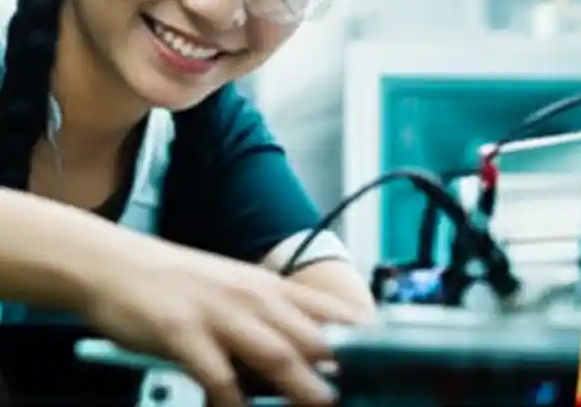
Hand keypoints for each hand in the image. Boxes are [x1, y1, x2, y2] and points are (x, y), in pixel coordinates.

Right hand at [82, 239, 358, 406]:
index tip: (387, 359)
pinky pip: (217, 376)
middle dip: (339, 367)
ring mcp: (220, 316)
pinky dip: (232, 401)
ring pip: (276, 354)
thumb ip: (275, 319)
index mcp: (270, 287)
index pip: (329, 310)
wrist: (115, 265)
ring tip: (323, 404)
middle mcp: (253, 298)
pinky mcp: (183, 335)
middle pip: (310, 336)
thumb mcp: (237, 292)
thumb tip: (315, 353)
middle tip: (360, 390)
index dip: (361, 337)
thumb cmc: (181, 283)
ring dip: (304, 385)